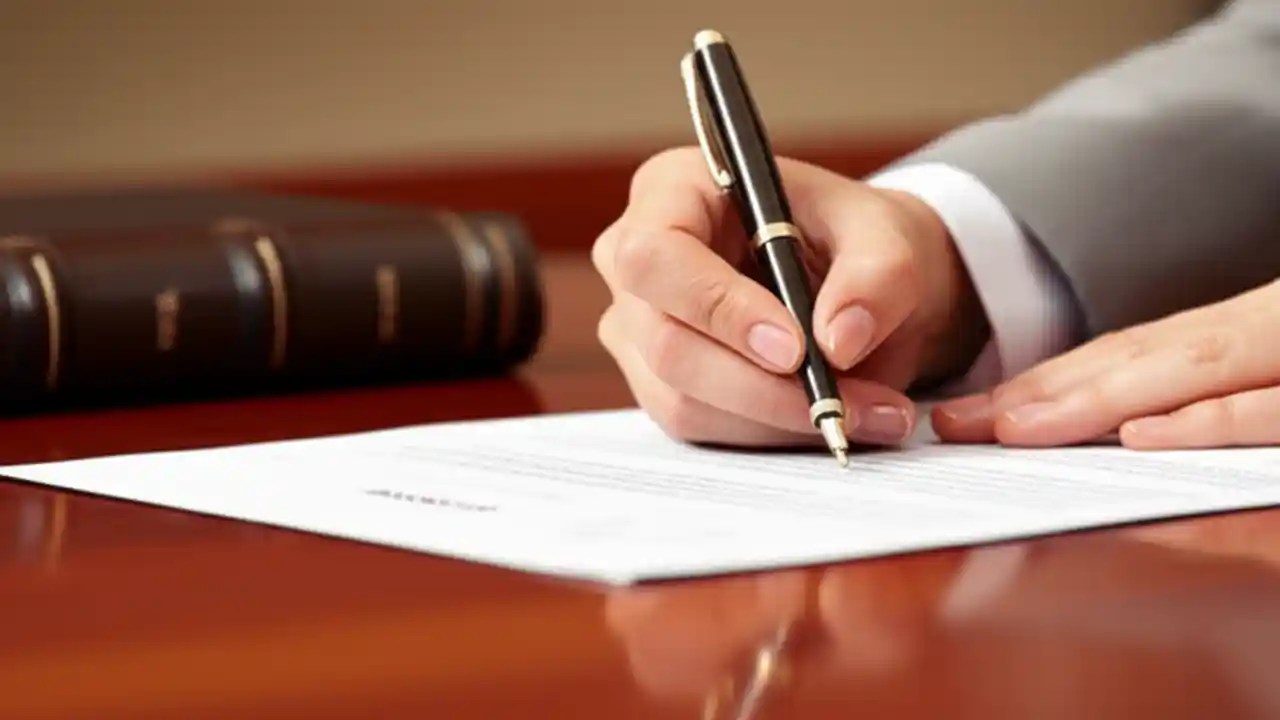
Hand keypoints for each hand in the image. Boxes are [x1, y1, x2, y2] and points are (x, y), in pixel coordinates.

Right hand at [593, 147, 988, 447]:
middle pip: (665, 341)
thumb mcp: (890, 236)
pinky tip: (833, 418)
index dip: (716, 306)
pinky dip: (772, 434)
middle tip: (840, 399)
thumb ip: (878, 276)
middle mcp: (637, 261)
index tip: (793, 347)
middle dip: (758, 384)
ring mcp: (640, 330)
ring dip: (777, 418)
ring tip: (866, 412)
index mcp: (672, 190)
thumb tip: (840, 340)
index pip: (655, 254)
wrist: (861, 289)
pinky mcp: (662, 385)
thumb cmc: (858, 241)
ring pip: (682, 398)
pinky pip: (702, 428)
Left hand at [934, 279, 1279, 448]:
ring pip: (1196, 369)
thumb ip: (1216, 399)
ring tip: (1013, 425)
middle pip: (1144, 359)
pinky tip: (1140, 435)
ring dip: (1098, 400)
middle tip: (956, 424)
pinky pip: (1276, 409)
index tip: (974, 413)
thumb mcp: (1278, 378)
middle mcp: (1269, 338)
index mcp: (1253, 334)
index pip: (1136, 356)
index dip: (1050, 382)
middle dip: (1043, 392)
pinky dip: (1209, 421)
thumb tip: (1131, 437)